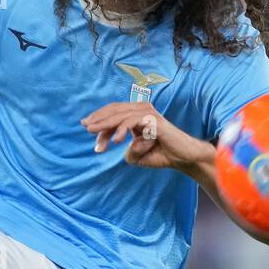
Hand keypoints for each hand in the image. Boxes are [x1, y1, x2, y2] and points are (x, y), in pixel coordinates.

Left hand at [80, 103, 203, 170]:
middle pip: (114, 110)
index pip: (114, 112)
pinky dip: (122, 129)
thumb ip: (127, 151)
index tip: (86, 127)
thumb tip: (121, 149)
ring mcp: (148, 113)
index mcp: (137, 115)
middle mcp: (142, 110)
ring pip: (121, 114)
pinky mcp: (153, 120)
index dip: (99, 118)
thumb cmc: (162, 155)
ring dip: (106, 124)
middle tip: (86, 127)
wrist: (183, 158)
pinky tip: (114, 140)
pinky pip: (132, 121)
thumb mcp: (137, 155)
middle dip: (99, 119)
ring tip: (94, 132)